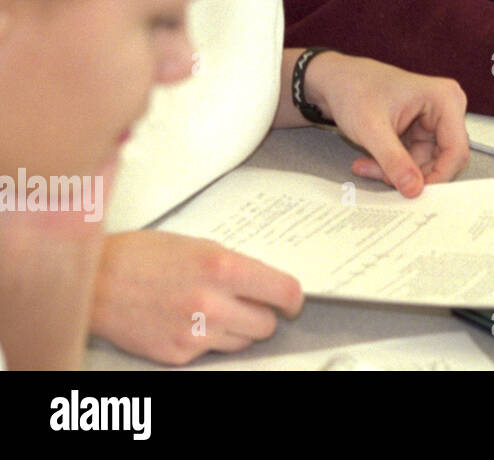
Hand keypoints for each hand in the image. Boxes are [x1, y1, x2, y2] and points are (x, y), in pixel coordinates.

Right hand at [92, 230, 302, 365]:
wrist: (95, 281)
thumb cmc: (143, 256)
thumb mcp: (200, 246)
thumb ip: (237, 266)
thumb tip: (268, 286)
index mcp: (223, 268)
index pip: (284, 292)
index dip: (293, 299)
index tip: (291, 301)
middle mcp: (212, 303)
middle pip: (267, 324)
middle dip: (263, 314)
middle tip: (248, 303)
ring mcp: (195, 333)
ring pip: (242, 342)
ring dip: (236, 329)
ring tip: (211, 309)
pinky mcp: (178, 355)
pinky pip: (212, 352)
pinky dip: (207, 339)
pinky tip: (186, 320)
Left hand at [306, 53, 469, 195]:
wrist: (336, 81)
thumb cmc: (354, 87)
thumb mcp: (371, 128)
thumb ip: (393, 161)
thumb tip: (413, 188)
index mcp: (445, 100)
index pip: (456, 150)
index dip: (438, 176)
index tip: (415, 191)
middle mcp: (445, 110)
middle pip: (442, 160)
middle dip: (410, 173)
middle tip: (381, 174)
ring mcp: (433, 122)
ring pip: (425, 165)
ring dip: (395, 171)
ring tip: (367, 165)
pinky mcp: (420, 133)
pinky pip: (413, 161)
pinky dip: (392, 166)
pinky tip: (370, 161)